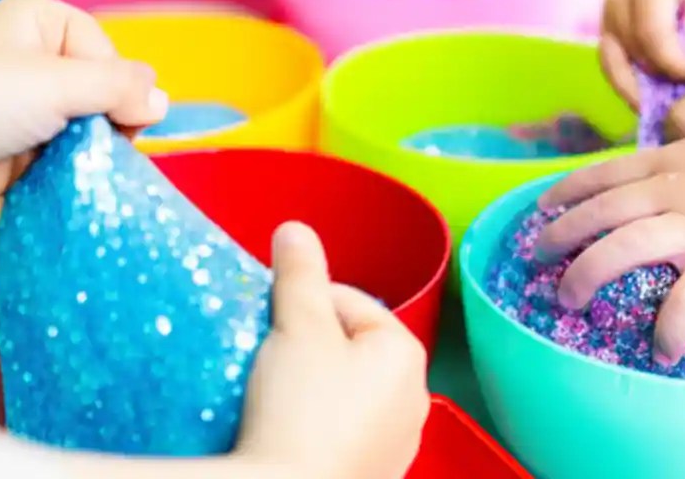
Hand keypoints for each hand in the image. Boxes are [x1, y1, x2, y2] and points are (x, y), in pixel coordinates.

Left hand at [0, 0, 166, 207]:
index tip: (119, 117)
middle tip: (101, 142)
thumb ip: (118, 89)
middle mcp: (39, 58)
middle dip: (110, 119)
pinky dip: (76, 166)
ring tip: (79, 161)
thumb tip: (163, 102)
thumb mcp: (56, 84)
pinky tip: (71, 176)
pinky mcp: (25, 143)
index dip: (120, 86)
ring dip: (94, 147)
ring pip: (93, 125)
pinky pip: (72, 153)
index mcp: (44, 23)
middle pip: (107, 90)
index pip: (111, 54)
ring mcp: (32, 103)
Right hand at [242, 222, 429, 478]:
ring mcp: (396, 444)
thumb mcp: (297, 326)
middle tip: (271, 360)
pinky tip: (289, 435)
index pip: (350, 301)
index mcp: (404, 352)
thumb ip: (299, 274)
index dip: (304, 303)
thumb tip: (296, 230)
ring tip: (276, 399)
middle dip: (309, 347)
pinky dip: (317, 429)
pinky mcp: (373, 476)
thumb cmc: (300, 412)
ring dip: (312, 388)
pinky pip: (342, 435)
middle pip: (350, 348)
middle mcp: (413, 398)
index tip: (272, 322)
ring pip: (346, 393)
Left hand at [534, 107, 684, 363]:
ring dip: (588, 273)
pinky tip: (661, 351)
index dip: (567, 191)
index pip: (605, 173)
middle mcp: (672, 191)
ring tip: (568, 301)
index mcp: (670, 162)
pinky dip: (669, 326)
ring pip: (624, 246)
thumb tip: (674, 186)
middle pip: (601, 212)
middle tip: (535, 258)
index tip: (540, 206)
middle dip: (560, 235)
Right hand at [599, 0, 684, 102]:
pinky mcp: (606, 31)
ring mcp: (605, 14)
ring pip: (615, 64)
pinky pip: (611, 65)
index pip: (651, 33)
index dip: (672, 62)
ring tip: (665, 103)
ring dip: (639, 88)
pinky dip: (629, 85)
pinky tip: (651, 97)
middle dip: (658, 79)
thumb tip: (683, 67)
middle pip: (631, 52)